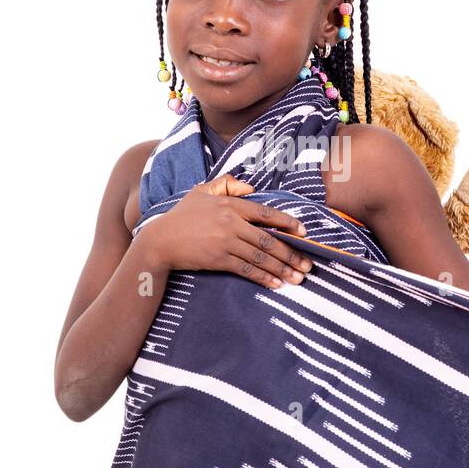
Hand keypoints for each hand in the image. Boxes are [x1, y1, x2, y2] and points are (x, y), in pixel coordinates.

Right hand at [135, 174, 314, 289]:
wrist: (160, 241)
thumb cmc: (181, 216)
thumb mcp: (201, 191)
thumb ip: (226, 183)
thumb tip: (251, 188)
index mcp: (230, 204)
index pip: (265, 213)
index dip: (287, 222)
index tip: (304, 232)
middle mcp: (231, 222)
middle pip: (268, 239)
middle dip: (291, 253)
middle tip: (308, 265)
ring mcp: (225, 242)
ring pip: (261, 256)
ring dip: (283, 269)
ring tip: (299, 278)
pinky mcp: (219, 260)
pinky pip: (247, 270)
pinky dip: (264, 277)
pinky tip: (277, 284)